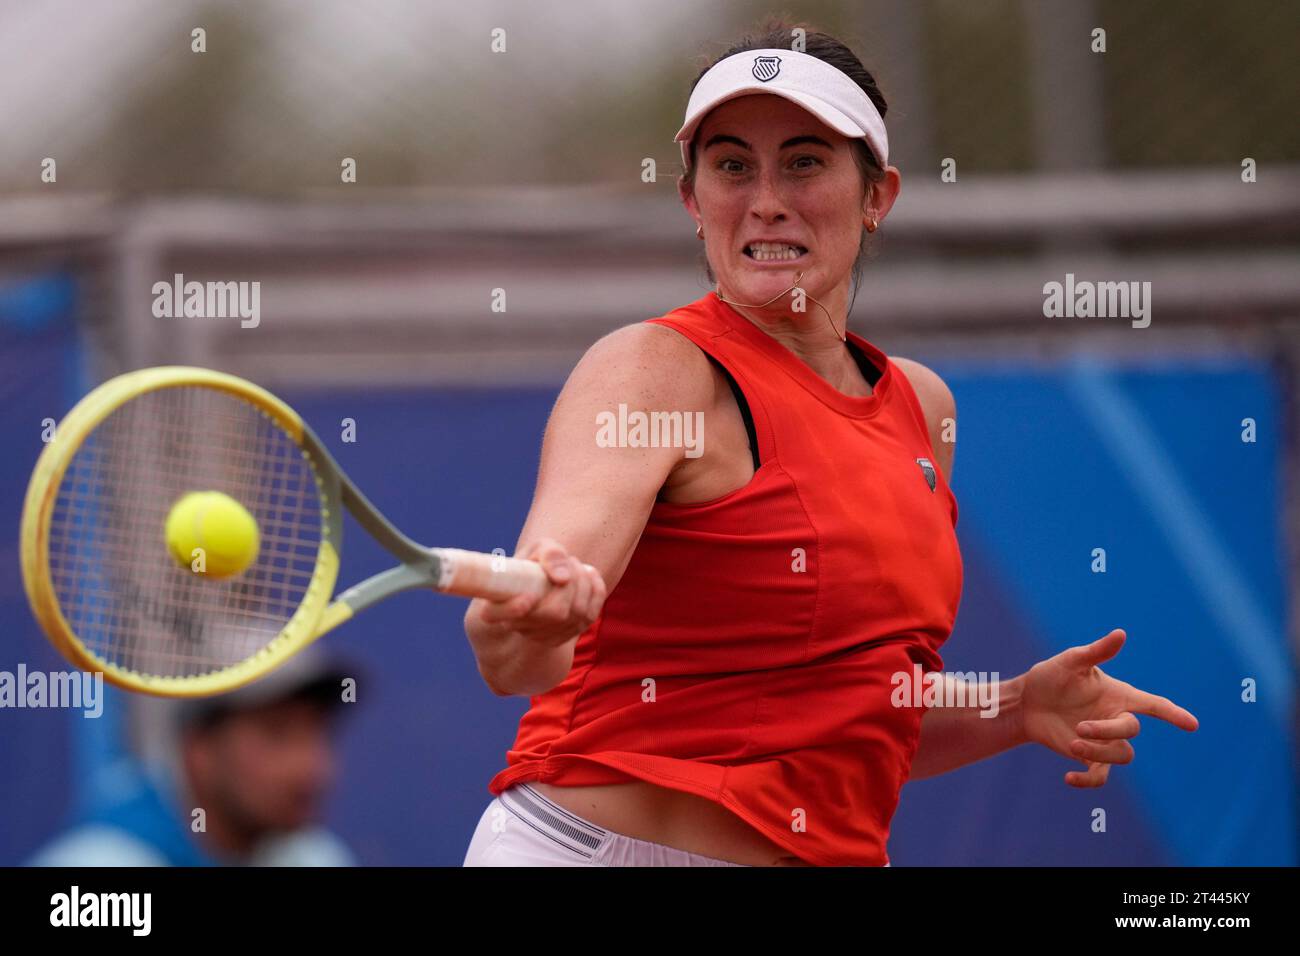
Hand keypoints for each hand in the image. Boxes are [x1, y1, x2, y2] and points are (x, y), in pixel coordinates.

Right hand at [476, 537, 606, 647]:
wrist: (540, 583)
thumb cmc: (534, 564)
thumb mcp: (537, 549)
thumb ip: (549, 553)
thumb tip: (562, 578)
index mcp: (493, 606)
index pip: (494, 614)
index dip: (511, 610)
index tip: (527, 598)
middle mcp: (515, 626)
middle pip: (556, 612)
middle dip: (572, 581)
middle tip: (570, 561)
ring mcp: (539, 636)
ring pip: (576, 613)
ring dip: (583, 583)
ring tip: (576, 566)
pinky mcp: (564, 636)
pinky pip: (590, 616)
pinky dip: (595, 591)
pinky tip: (589, 575)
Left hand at [1018, 628, 1198, 787]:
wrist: (1027, 702)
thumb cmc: (1051, 676)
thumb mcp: (1071, 661)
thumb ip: (1097, 652)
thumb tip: (1121, 633)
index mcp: (1118, 696)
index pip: (1153, 704)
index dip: (1172, 714)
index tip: (1192, 725)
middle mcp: (1116, 719)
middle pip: (1131, 731)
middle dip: (1108, 731)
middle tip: (1079, 728)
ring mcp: (1104, 740)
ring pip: (1122, 756)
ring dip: (1099, 754)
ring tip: (1073, 745)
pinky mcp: (1088, 758)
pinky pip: (1099, 777)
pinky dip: (1087, 781)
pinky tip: (1068, 778)